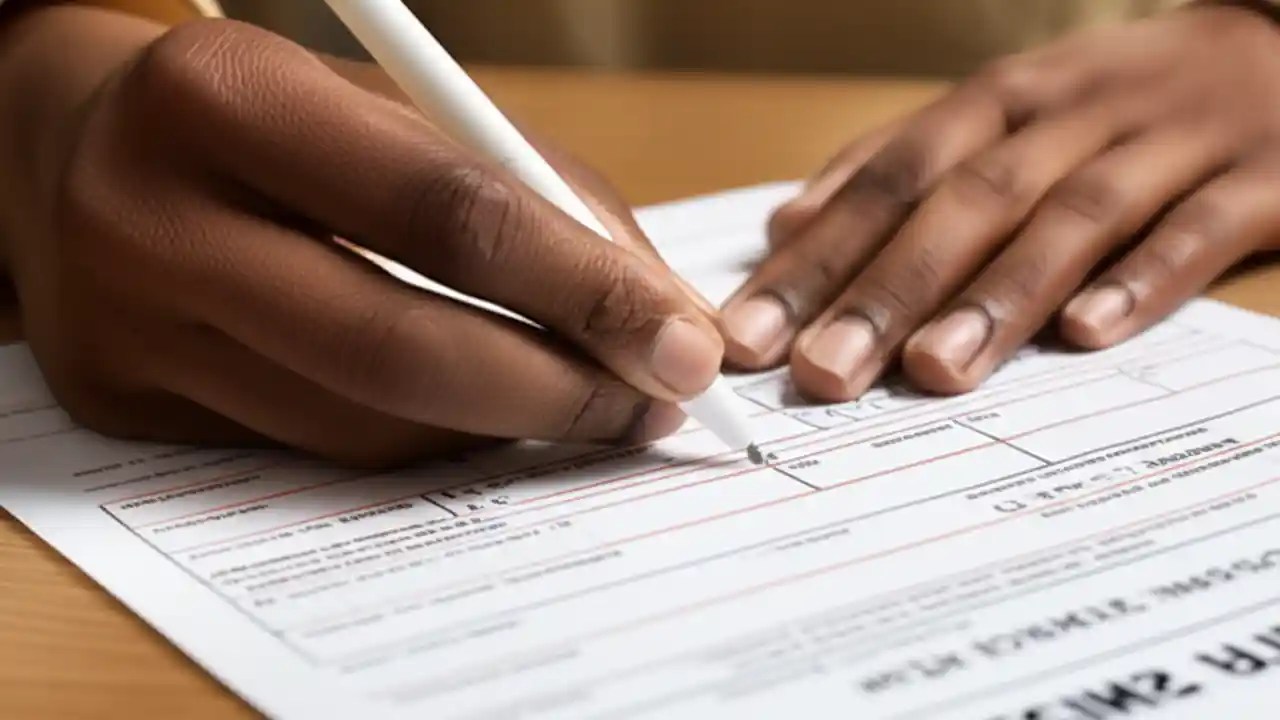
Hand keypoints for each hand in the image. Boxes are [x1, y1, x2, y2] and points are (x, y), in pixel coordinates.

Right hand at [0, 10, 722, 464]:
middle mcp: (152, 218)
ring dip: (502, 428)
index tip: (682, 339)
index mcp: (228, 97)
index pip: (445, 214)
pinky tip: (483, 416)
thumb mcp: (391, 110)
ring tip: (587, 407)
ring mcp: (127, 328)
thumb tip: (656, 314)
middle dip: (557, 390)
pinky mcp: (128, 407)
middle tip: (652, 403)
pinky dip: (425, 440)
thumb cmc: (269, 118)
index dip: (582, 288)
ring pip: (364, 423)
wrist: (66, 148)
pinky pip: (319, 449)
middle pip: (399, 347)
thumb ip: (529, 193)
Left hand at [721, 4, 1279, 400]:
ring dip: (997, 295)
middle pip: (964, 202)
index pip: (887, 181)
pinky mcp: (1257, 177)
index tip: (749, 335)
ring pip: (1071, 218)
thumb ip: (894, 167)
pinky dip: (1143, 278)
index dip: (815, 258)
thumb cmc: (1109, 104)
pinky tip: (1088, 336)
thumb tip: (785, 224)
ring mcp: (1165, 143)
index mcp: (996, 102)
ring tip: (932, 370)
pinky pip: (1195, 228)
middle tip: (820, 373)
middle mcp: (1069, 116)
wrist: (1277, 43)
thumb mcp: (997, 114)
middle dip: (886, 289)